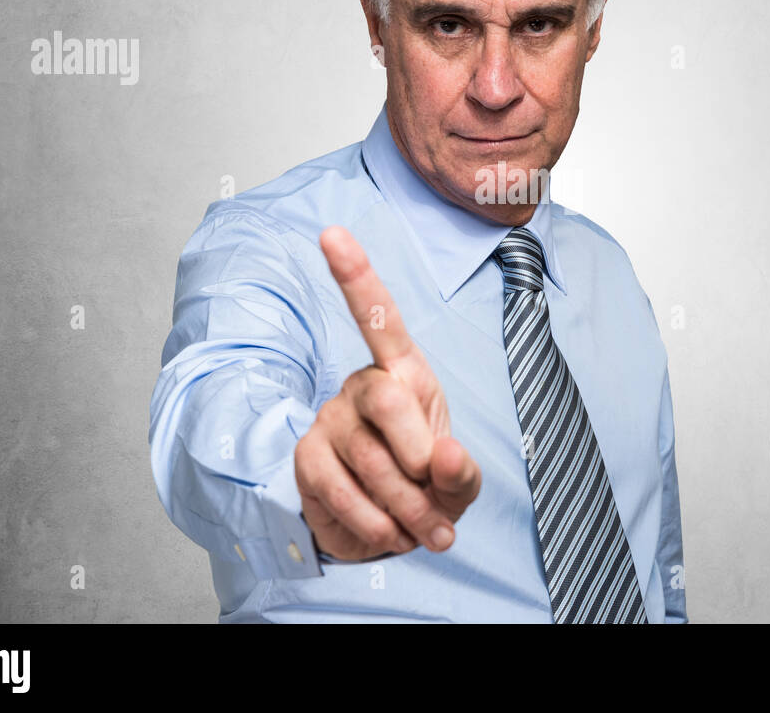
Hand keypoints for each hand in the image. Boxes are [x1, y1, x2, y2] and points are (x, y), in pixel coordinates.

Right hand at [294, 225, 481, 560]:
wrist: (386, 529)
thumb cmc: (427, 486)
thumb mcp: (458, 480)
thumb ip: (461, 471)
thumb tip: (444, 458)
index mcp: (403, 373)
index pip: (378, 318)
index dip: (355, 276)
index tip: (331, 233)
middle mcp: (360, 386)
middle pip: (386, 400)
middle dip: (420, 459)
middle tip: (438, 499)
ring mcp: (328, 422)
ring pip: (369, 459)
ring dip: (407, 509)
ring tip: (425, 531)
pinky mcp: (307, 461)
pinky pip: (340, 493)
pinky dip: (374, 526)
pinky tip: (389, 535)